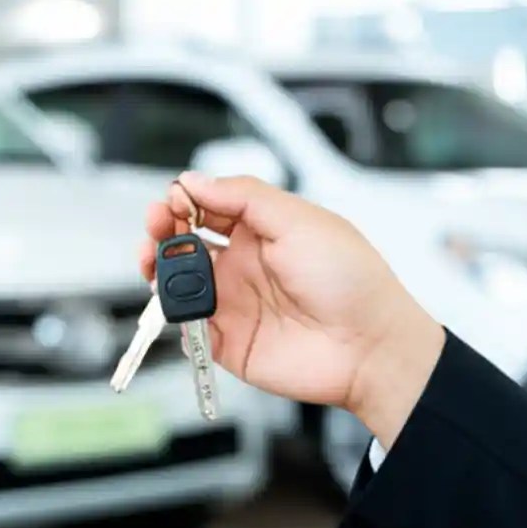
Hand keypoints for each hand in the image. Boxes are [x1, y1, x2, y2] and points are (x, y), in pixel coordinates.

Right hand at [142, 173, 444, 445]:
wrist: (369, 346)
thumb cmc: (351, 281)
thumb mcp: (299, 220)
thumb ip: (243, 197)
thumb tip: (196, 181)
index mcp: (263, 231)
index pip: (209, 207)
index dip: (186, 200)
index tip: (175, 199)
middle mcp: (244, 265)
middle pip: (185, 243)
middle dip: (163, 231)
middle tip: (158, 226)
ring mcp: (234, 303)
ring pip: (179, 284)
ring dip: (160, 270)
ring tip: (157, 263)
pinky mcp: (228, 342)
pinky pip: (188, 328)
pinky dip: (174, 317)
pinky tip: (177, 305)